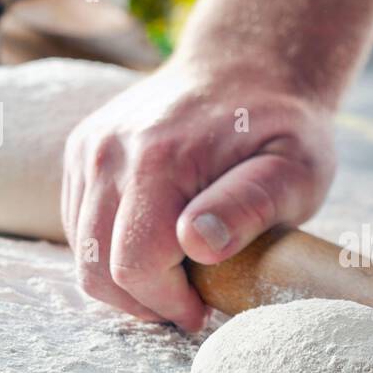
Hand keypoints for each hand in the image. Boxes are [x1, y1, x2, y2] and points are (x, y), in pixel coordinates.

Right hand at [61, 66, 334, 329]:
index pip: (135, 264)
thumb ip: (249, 205)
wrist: (249, 65)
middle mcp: (110, 149)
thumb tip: (196, 242)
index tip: (203, 308)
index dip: (169, 302)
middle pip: (97, 267)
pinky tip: (156, 246)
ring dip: (124, 280)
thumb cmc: (283, 129)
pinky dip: (109, 251)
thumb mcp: (295, 171)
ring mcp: (89, 148)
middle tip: (189, 301)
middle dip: (143, 301)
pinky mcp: (81, 151)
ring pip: (81, 253)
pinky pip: (78, 226)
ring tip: (177, 274)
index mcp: (160, 157)